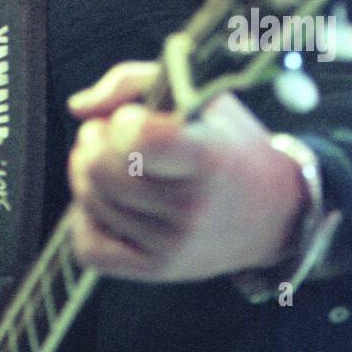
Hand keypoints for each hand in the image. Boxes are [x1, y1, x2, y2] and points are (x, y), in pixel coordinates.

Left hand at [65, 62, 309, 281]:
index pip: (137, 139)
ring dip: (86, 173)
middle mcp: (191, 206)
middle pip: (99, 169)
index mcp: (207, 157)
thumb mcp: (197, 95)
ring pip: (90, 201)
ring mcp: (173, 245)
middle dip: (93, 141)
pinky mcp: (158, 270)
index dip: (122, 121)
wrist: (273, 212)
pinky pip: (89, 249)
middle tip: (109, 134)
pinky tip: (104, 201)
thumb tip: (78, 108)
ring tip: (109, 161)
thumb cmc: (227, 142)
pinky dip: (84, 220)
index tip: (133, 118)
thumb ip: (132, 81)